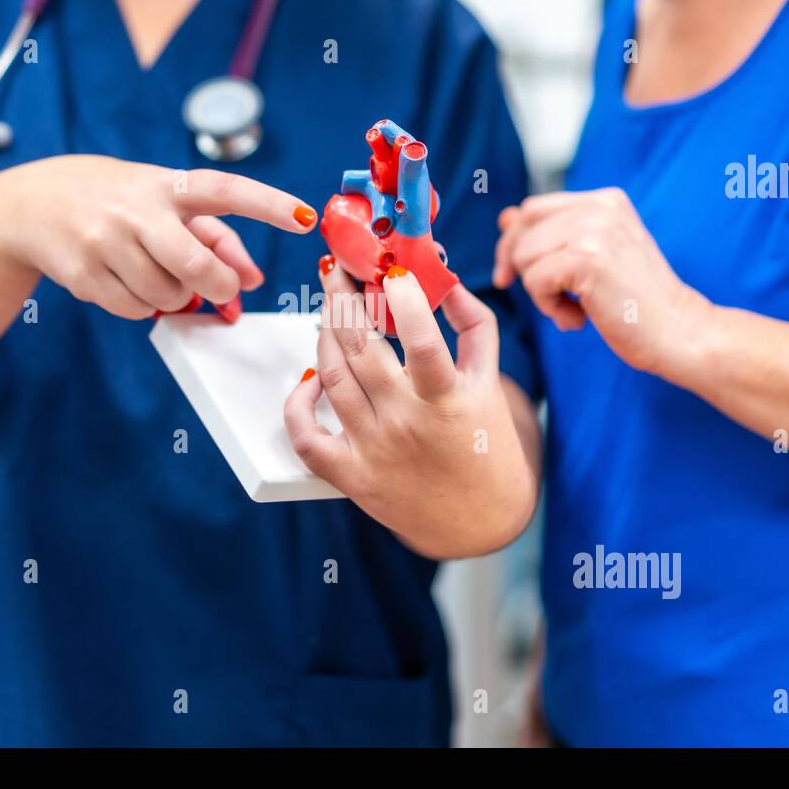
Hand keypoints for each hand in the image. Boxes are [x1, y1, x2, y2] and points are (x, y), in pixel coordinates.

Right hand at [0, 155, 317, 318]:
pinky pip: (137, 310)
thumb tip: (253, 279)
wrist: (34, 203)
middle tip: (221, 290)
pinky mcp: (84, 273)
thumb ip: (217, 237)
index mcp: (168, 185)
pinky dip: (143, 306)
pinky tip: (126, 280)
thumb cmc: (119, 202)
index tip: (305, 218)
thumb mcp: (166, 203)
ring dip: (174, 297)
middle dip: (217, 286)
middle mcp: (138, 209)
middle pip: (197, 266)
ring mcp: (107, 242)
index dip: (268, 204)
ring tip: (153, 271)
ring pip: (169, 297)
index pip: (226, 191)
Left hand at [284, 262, 536, 559]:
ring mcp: (374, 450)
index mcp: (448, 399)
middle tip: (338, 266)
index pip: (423, 342)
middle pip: (362, 348)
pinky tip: (311, 379)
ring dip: (325, 333)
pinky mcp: (350, 476)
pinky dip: (298, 403)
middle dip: (344, 296)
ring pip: (332, 378)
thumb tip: (443, 275)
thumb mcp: (490, 381)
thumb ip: (474, 324)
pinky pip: (306, 437)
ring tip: (331, 306)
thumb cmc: (487, 444)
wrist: (480, 522)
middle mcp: (407, 423)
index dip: (404, 301)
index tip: (392, 269)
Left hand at [494, 187, 710, 376]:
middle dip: (518, 267)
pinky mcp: (588, 260)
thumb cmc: (637, 303)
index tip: (511, 276)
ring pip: (525, 258)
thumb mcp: (594, 259)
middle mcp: (600, 207)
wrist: (680, 332)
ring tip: (577, 310)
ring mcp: (595, 231)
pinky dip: (550, 308)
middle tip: (547, 300)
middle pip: (523, 229)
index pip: (533, 209)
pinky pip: (535, 282)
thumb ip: (553, 236)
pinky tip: (580, 319)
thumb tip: (505, 217)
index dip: (514, 244)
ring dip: (541, 294)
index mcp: (605, 201)